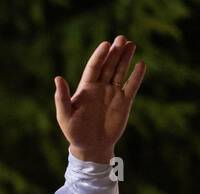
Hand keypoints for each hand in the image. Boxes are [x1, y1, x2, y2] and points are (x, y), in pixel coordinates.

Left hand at [55, 35, 145, 164]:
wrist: (91, 147)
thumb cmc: (75, 132)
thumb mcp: (65, 116)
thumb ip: (62, 98)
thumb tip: (58, 78)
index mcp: (86, 88)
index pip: (93, 67)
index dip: (99, 56)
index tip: (105, 44)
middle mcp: (100, 88)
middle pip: (108, 66)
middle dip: (114, 52)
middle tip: (121, 38)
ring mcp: (113, 94)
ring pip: (120, 72)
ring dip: (125, 59)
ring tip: (131, 44)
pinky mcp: (124, 102)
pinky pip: (131, 87)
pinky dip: (136, 76)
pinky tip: (141, 65)